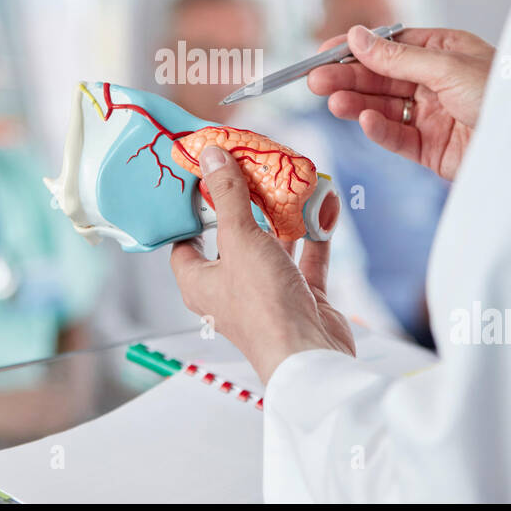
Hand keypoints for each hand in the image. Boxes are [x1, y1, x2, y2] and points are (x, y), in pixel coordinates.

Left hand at [170, 146, 354, 383]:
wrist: (310, 354)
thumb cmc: (262, 303)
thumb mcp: (239, 239)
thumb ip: (227, 196)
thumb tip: (211, 156)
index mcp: (200, 282)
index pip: (186, 241)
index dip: (191, 210)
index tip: (204, 178)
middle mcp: (230, 287)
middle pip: (234, 237)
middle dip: (248, 204)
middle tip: (255, 169)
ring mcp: (267, 292)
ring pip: (274, 244)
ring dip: (287, 215)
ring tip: (295, 182)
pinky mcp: (301, 296)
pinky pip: (307, 257)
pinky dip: (315, 232)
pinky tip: (325, 205)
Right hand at [307, 25, 494, 181]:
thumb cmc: (503, 97)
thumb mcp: (447, 68)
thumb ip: (397, 58)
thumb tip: (357, 36)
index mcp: (444, 52)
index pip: (390, 46)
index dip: (355, 49)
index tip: (322, 53)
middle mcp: (436, 82)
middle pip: (381, 77)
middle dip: (347, 77)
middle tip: (315, 81)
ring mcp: (433, 116)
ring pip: (384, 107)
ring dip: (357, 103)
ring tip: (333, 102)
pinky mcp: (432, 149)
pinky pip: (398, 136)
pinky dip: (380, 130)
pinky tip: (366, 122)